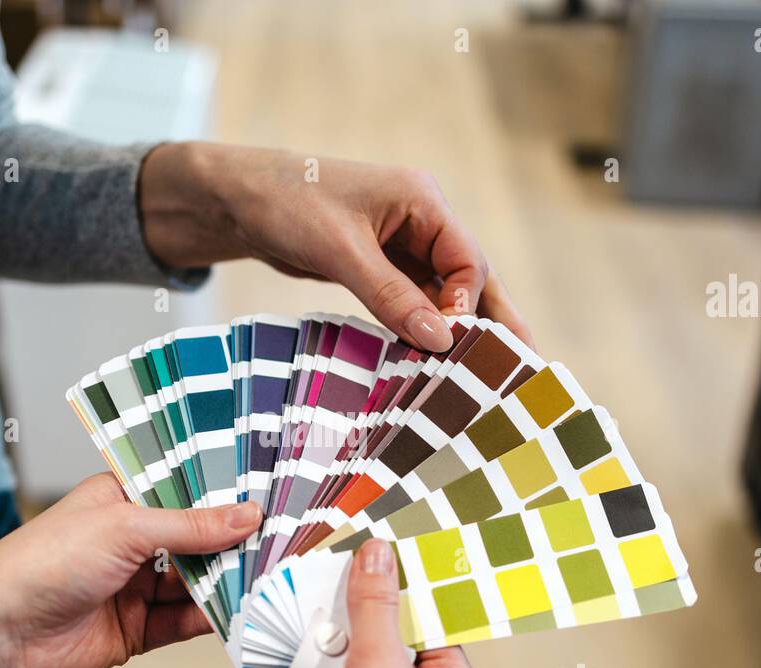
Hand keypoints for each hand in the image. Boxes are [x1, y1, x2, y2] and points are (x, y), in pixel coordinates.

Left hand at [0, 474, 261, 667]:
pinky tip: (245, 610)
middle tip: (285, 535)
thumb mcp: (126, 528)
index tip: (270, 489)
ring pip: (198, 581)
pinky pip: (187, 620)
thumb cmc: (48, 560)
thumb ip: (191, 526)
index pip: (185, 488)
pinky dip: (215, 618)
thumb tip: (248, 516)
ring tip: (275, 573)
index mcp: (124, 499)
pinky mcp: (140, 629)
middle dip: (236, 540)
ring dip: (231, 580)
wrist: (3, 631)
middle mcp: (134, 540)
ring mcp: (138, 585)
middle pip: (198, 538)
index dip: (225, 490)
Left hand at [139, 142, 531, 351]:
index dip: (463, 305)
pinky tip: (433, 360)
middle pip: (469, 277)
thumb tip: (440, 339)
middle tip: (523, 365)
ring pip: (442, 293)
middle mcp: (420, 221)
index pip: (465, 261)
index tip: (451, 343)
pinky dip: (422, 328)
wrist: (237, 200)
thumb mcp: (340, 251)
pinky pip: (412, 301)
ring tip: (489, 374)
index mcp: (422, 201)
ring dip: (458, 330)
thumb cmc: (288, 205)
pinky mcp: (379, 266)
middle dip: (493, 320)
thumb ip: (390, 295)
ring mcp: (401, 245)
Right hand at [279, 540, 488, 667]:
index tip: (379, 553)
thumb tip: (379, 555)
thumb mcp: (382, 664)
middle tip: (331, 572)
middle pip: (386, 639)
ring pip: (347, 663)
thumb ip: (375, 607)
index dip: (405, 588)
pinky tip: (282, 643)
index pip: (432, 623)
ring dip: (323, 640)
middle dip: (355, 613)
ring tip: (301, 603)